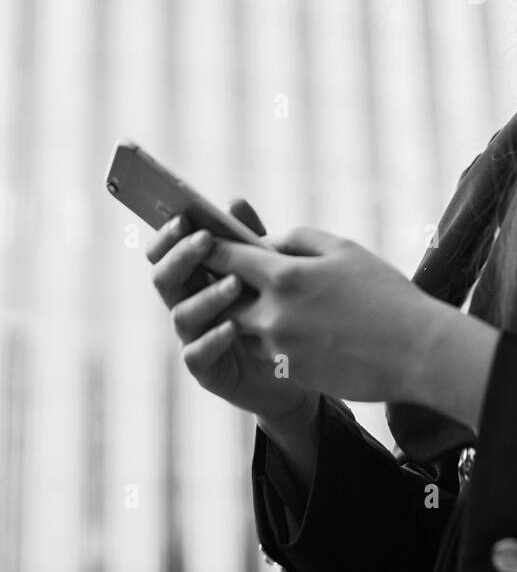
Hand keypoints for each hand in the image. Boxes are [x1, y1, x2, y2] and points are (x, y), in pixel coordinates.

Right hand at [146, 199, 320, 427]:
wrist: (297, 363)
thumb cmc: (274, 308)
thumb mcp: (265, 268)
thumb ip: (248, 239)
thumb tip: (234, 202)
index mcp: (194, 276)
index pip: (165, 252)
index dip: (167, 235)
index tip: (182, 217)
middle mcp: (186, 304)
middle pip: (164, 278)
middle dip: (181, 256)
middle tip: (205, 240)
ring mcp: (192, 337)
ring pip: (182, 314)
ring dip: (206, 295)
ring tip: (235, 283)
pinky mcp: (206, 369)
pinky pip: (197, 353)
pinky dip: (213, 338)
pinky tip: (233, 326)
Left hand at [203, 227, 441, 404]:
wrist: (416, 351)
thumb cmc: (385, 293)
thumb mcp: (344, 250)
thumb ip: (298, 240)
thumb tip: (267, 243)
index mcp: (285, 276)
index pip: (226, 258)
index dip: (212, 248)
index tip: (205, 242)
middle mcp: (273, 314)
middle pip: (223, 298)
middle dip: (225, 287)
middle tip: (232, 276)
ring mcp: (279, 348)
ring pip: (242, 328)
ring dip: (251, 315)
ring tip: (277, 304)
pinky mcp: (290, 372)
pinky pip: (266, 352)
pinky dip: (274, 339)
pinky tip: (303, 331)